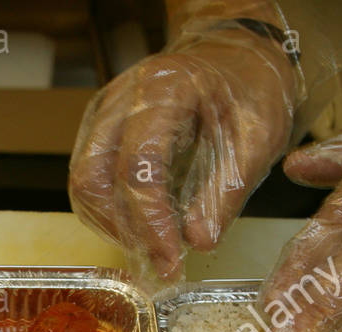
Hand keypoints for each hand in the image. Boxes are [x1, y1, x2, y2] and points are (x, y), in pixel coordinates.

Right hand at [69, 28, 296, 282]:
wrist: (234, 60)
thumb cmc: (249, 92)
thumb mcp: (257, 138)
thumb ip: (226, 190)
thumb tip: (198, 243)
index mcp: (164, 89)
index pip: (138, 164)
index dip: (150, 220)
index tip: (171, 260)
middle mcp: (121, 97)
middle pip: (94, 176)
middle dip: (125, 230)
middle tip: (162, 263)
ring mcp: (102, 112)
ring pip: (84, 183)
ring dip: (114, 226)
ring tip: (155, 249)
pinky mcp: (98, 130)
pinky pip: (88, 180)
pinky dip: (110, 214)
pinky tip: (142, 230)